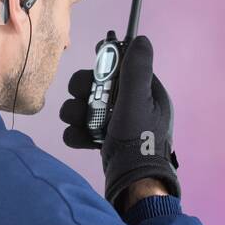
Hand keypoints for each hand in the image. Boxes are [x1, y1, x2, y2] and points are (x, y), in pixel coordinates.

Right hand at [60, 35, 179, 206]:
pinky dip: (78, 133)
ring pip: (88, 107)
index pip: (124, 68)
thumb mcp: (138, 100)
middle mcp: (134, 108)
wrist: (133, 185)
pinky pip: (85, 129)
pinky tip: (79, 138)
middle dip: (85, 89)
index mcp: (148, 95)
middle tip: (80, 95)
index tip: (94, 63)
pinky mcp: (106, 143)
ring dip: (77, 111)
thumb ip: (136, 70)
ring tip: (76, 121)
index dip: (107, 63)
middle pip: (100, 86)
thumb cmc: (138, 140)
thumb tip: (142, 39)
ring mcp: (119, 127)